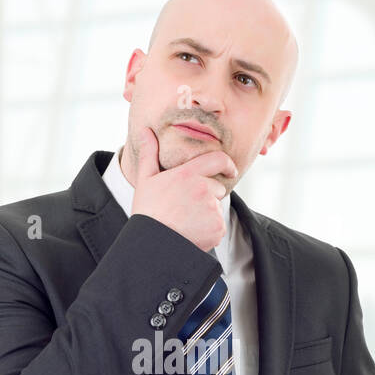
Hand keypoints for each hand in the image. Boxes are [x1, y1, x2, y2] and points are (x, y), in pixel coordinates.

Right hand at [129, 127, 236, 251]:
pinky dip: (209, 231)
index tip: (229, 170)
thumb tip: (145, 130)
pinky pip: (218, 227)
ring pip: (216, 208)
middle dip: (207, 196)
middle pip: (217, 188)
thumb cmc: (147, 212)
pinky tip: (192, 233)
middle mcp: (203, 188)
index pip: (219, 159)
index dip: (227, 164)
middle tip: (186, 208)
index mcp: (188, 174)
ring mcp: (211, 209)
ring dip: (207, 214)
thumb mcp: (146, 180)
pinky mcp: (217, 227)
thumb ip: (149, 153)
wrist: (152, 244)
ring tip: (186, 222)